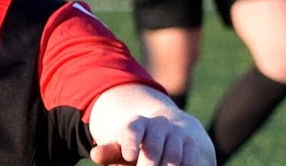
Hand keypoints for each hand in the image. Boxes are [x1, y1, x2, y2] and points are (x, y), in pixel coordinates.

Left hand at [88, 115, 203, 165]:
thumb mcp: (122, 147)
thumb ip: (110, 152)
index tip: (129, 156)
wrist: (167, 132)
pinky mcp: (190, 144)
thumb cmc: (138, 145)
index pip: (132, 130)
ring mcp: (176, 133)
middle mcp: (158, 125)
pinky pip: (188, 160)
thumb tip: (95, 154)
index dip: (131, 142)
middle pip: (153, 147)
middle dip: (148, 165)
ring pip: (172, 155)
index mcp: (136, 124)